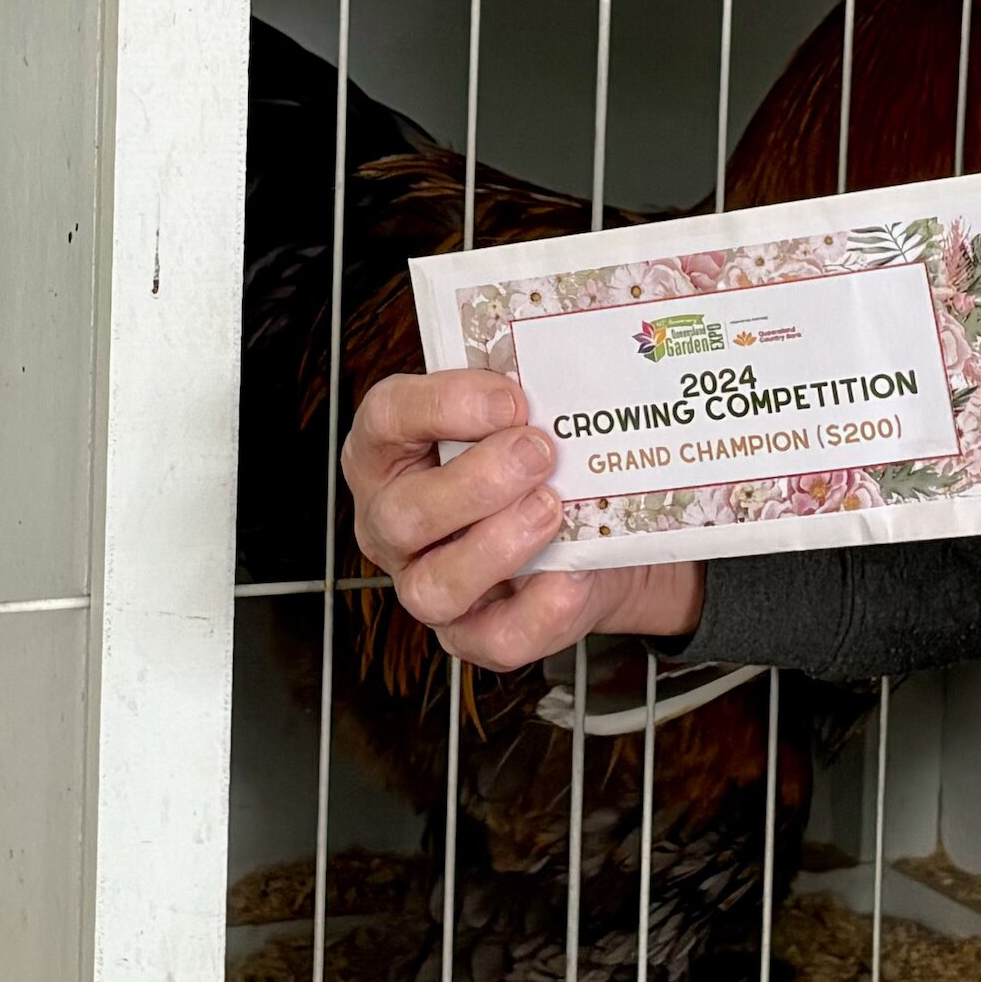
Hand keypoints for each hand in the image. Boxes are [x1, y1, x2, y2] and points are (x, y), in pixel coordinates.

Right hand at [341, 370, 706, 672]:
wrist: (592, 535)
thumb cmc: (539, 462)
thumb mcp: (525, 415)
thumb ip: (531, 387)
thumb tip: (594, 343)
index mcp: (391, 451)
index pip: (386, 418)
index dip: (443, 405)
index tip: (510, 397)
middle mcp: (393, 522)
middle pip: (403, 513)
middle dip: (475, 482)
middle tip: (538, 451)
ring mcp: (425, 584)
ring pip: (435, 586)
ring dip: (497, 546)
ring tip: (553, 509)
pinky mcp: (472, 636)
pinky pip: (494, 638)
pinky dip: (539, 608)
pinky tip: (573, 572)